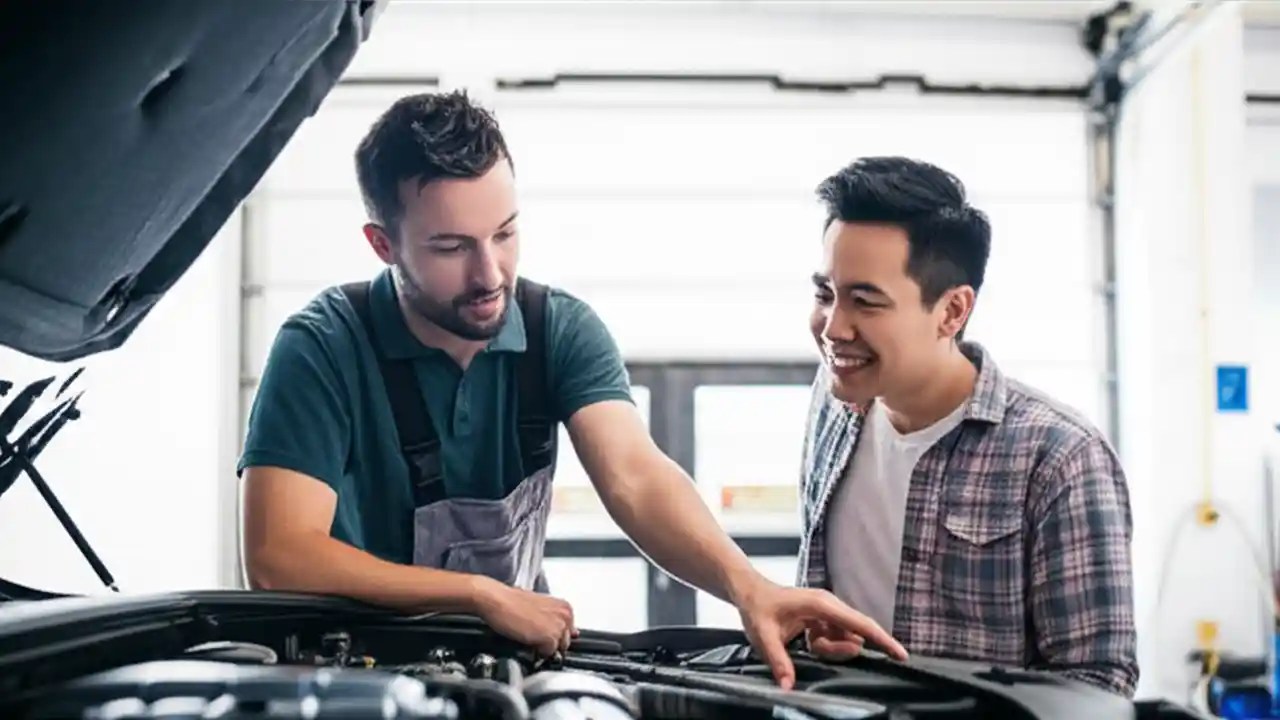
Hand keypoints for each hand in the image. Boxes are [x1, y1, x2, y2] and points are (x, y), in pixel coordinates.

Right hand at [473, 578, 578, 657]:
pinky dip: (537, 653)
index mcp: (564, 606)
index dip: (555, 636)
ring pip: (557, 649)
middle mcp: (565, 616)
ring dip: (545, 648)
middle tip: (534, 638)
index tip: (543, 636)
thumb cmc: (512, 601)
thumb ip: (551, 619)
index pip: (569, 632)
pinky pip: (547, 654)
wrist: (497, 600)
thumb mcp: (538, 607)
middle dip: (552, 643)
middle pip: (565, 642)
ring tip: (529, 640)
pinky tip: (526, 643)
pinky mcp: (550, 638)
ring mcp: (559, 627)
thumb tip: (557, 633)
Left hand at [734, 579, 907, 689]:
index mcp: (821, 604)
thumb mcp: (763, 636)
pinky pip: (836, 638)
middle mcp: (830, 605)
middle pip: (856, 633)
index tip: (901, 655)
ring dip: (830, 648)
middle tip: (812, 645)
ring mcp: (829, 611)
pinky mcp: (825, 617)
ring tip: (805, 641)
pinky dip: (825, 645)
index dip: (882, 639)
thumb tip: (788, 686)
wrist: (750, 592)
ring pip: (845, 639)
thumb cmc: (758, 608)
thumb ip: (778, 660)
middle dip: (842, 649)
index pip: (860, 624)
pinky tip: (806, 640)